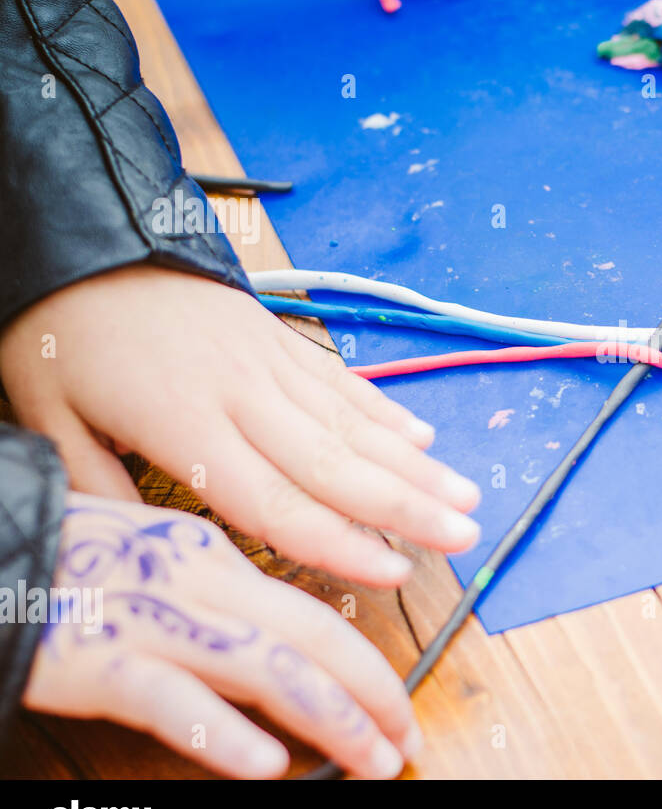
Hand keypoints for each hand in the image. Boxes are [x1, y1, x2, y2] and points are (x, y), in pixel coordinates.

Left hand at [0, 264, 480, 586]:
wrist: (86, 238)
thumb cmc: (62, 334)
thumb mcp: (47, 416)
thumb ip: (97, 486)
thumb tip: (147, 547)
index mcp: (185, 423)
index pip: (275, 499)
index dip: (339, 541)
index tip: (394, 570)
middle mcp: (242, 395)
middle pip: (336, 464)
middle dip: (407, 505)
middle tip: (466, 535)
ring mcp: (269, 362)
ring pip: (352, 423)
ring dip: (414, 464)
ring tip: (467, 496)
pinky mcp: (279, 339)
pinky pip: (342, 381)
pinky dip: (385, 412)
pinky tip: (422, 439)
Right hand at [24, 493, 420, 778]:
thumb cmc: (68, 563)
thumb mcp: (158, 567)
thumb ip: (221, 605)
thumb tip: (285, 658)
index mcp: (213, 557)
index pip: (313, 614)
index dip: (368, 665)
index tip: (398, 705)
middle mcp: (196, 582)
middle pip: (312, 637)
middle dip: (374, 693)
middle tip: (406, 740)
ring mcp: (151, 619)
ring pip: (266, 668)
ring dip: (332, 717)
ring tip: (370, 759)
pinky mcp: (96, 661)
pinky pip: (170, 700)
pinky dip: (221, 734)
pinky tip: (264, 764)